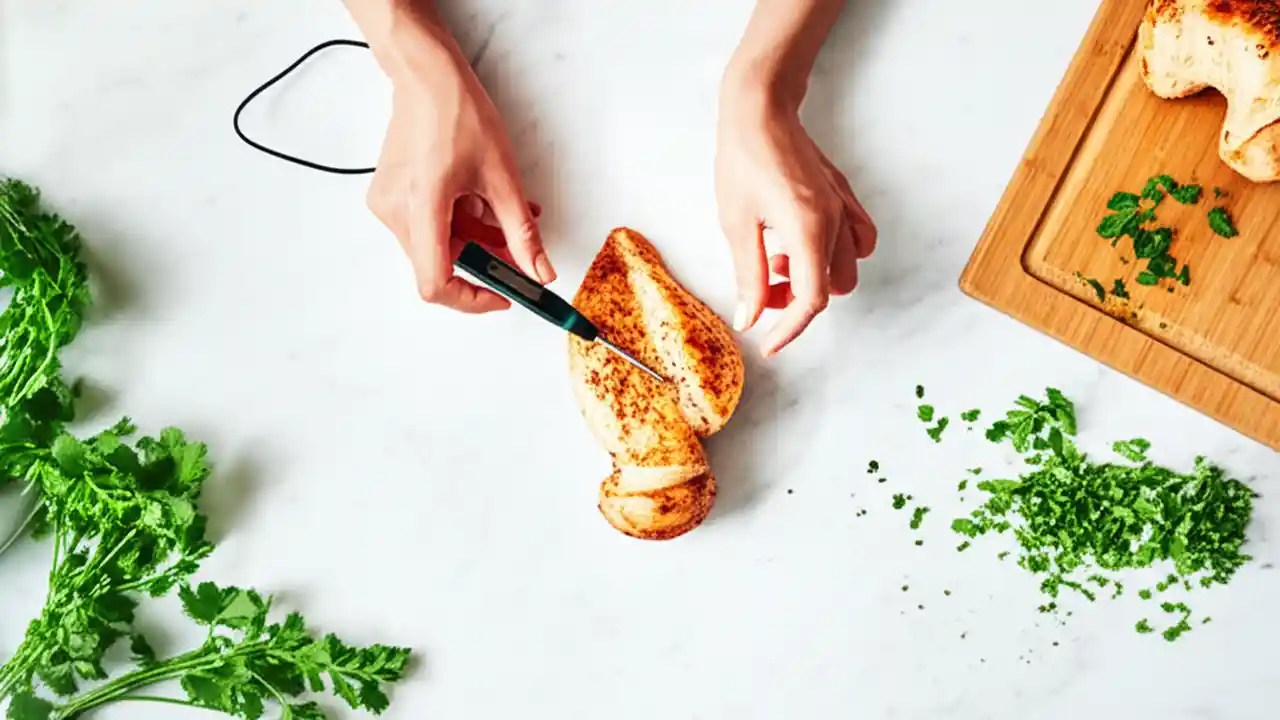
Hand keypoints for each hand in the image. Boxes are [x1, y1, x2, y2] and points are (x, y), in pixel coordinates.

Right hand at [364, 23, 553, 312]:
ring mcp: (389, 205)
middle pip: (441, 264)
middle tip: (519, 251)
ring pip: (439, 245)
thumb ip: (522, 232)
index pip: (436, 283)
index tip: (503, 295)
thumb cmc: (458, 112)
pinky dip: (461, 223)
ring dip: (478, 240)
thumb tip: (539, 272)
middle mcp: (396, 211)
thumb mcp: (502, 177)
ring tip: (511, 218)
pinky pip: (430, 225)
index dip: (472, 299)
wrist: (426, 76)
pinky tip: (486, 205)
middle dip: (485, 262)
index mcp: (421, 207)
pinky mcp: (392, 196)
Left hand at [715, 86, 875, 356]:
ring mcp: (844, 207)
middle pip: (832, 288)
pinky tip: (801, 243)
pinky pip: (858, 239)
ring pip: (848, 267)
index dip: (790, 329)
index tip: (768, 342)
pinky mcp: (844, 196)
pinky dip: (835, 253)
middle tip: (765, 287)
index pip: (812, 300)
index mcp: (808, 230)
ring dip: (817, 276)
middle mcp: (835, 221)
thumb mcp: (736, 224)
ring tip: (780, 259)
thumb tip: (750, 319)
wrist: (760, 110)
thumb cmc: (743, 160)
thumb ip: (749, 276)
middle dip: (799, 300)